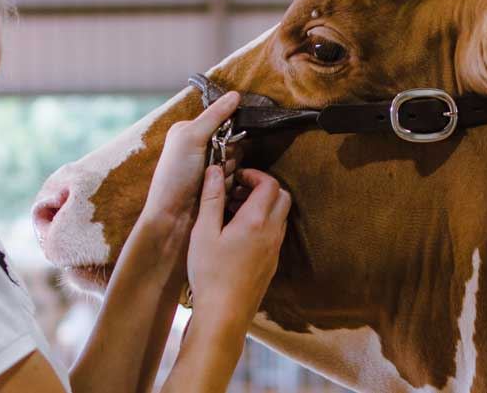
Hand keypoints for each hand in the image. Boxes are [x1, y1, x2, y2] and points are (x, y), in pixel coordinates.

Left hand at [133, 92, 242, 237]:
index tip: (220, 145)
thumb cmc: (174, 176)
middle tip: (211, 167)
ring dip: (228, 174)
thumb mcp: (191, 138)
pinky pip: (238, 181)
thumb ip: (214, 116)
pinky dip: (230, 187)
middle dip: (228, 157)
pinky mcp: (219, 187)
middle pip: (235, 144)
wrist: (173, 218)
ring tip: (210, 183)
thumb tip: (235, 95)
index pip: (224, 122)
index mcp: (189, 131)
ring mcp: (210, 169)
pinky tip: (218, 194)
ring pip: (239, 163)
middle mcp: (200, 147)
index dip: (227, 134)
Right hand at [186, 167, 289, 321]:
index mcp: (256, 221)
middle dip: (263, 188)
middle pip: (282, 197)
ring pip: (280, 216)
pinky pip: (274, 234)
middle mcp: (272, 233)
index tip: (236, 178)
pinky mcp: (271, 264)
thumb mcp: (204, 232)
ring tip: (234, 212)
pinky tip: (238, 235)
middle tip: (237, 192)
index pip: (270, 184)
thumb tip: (215, 170)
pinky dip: (262, 224)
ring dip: (263, 206)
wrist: (224, 314)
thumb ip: (211, 198)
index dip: (255, 175)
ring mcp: (274, 250)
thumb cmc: (210, 274)